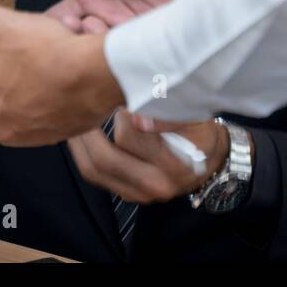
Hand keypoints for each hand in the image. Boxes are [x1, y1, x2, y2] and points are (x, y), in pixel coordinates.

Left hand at [0, 0, 125, 145]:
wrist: (98, 74)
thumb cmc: (48, 51)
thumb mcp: (1, 24)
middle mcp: (4, 127)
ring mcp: (32, 134)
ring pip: (4, 134)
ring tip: (1, 99)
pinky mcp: (56, 134)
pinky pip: (32, 132)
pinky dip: (27, 120)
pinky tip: (36, 99)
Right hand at [19, 0, 263, 30]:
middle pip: (49, 17)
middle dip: (35, 28)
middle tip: (18, 36)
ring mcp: (106, 21)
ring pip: (72, 40)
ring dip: (67, 42)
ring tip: (74, 37)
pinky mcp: (124, 42)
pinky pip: (99, 54)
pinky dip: (94, 54)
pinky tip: (99, 48)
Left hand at [68, 112, 230, 203]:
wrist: (211, 161)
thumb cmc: (201, 134)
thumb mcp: (195, 117)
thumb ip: (169, 114)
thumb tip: (139, 114)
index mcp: (172, 165)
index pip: (128, 135)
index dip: (115, 112)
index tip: (113, 94)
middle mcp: (155, 185)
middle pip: (104, 159)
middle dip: (88, 129)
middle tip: (83, 103)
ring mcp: (139, 193)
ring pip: (93, 170)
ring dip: (80, 142)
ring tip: (76, 116)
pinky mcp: (127, 193)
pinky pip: (95, 176)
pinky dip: (83, 154)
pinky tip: (81, 135)